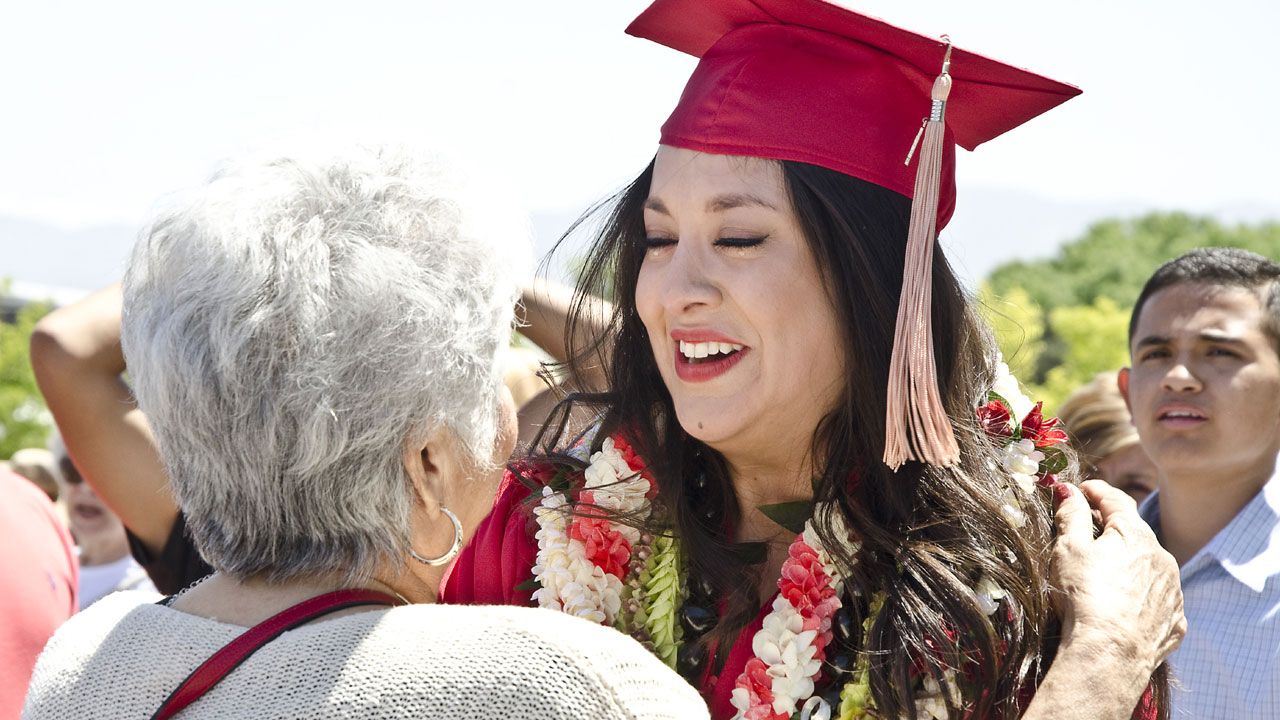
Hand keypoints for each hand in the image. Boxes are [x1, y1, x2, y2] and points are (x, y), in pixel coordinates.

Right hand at [1050, 480, 1185, 673]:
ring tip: (1104, 573)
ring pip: (1149, 566)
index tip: (1082, 489)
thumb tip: (1068, 490)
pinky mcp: (1175, 620)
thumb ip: (1070, 514)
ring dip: (1129, 563)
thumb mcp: (1068, 548)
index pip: (1116, 500)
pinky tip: (1123, 605)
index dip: (1096, 491)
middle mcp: (1163, 558)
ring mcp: (1173, 591)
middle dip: (1112, 527)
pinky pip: (1158, 598)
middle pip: (1135, 533)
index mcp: (1135, 535)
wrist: (1109, 654)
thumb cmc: (1084, 596)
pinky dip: (1141, 594)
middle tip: (1087, 529)